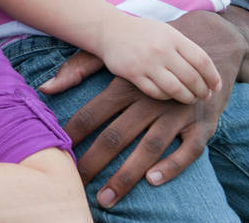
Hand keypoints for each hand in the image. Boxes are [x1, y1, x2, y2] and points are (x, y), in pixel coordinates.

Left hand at [41, 11, 242, 208]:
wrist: (204, 52)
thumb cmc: (147, 61)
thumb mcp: (112, 58)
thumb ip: (77, 69)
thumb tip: (44, 88)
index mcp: (124, 86)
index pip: (92, 113)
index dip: (74, 134)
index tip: (57, 154)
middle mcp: (149, 101)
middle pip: (117, 135)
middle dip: (95, 162)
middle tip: (77, 184)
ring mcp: (176, 114)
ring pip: (149, 147)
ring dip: (127, 175)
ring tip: (107, 197)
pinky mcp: (201, 126)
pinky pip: (189, 150)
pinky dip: (172, 165)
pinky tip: (152, 180)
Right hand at [97, 16, 219, 102]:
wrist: (109, 30)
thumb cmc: (143, 33)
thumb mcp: (166, 32)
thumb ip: (186, 48)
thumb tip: (209, 74)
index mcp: (173, 38)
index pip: (202, 61)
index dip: (213, 77)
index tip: (215, 87)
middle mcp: (161, 50)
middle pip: (191, 78)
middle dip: (202, 91)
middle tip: (204, 96)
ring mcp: (146, 62)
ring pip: (176, 89)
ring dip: (186, 98)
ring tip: (189, 99)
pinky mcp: (132, 73)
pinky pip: (156, 92)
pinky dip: (166, 97)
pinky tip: (169, 95)